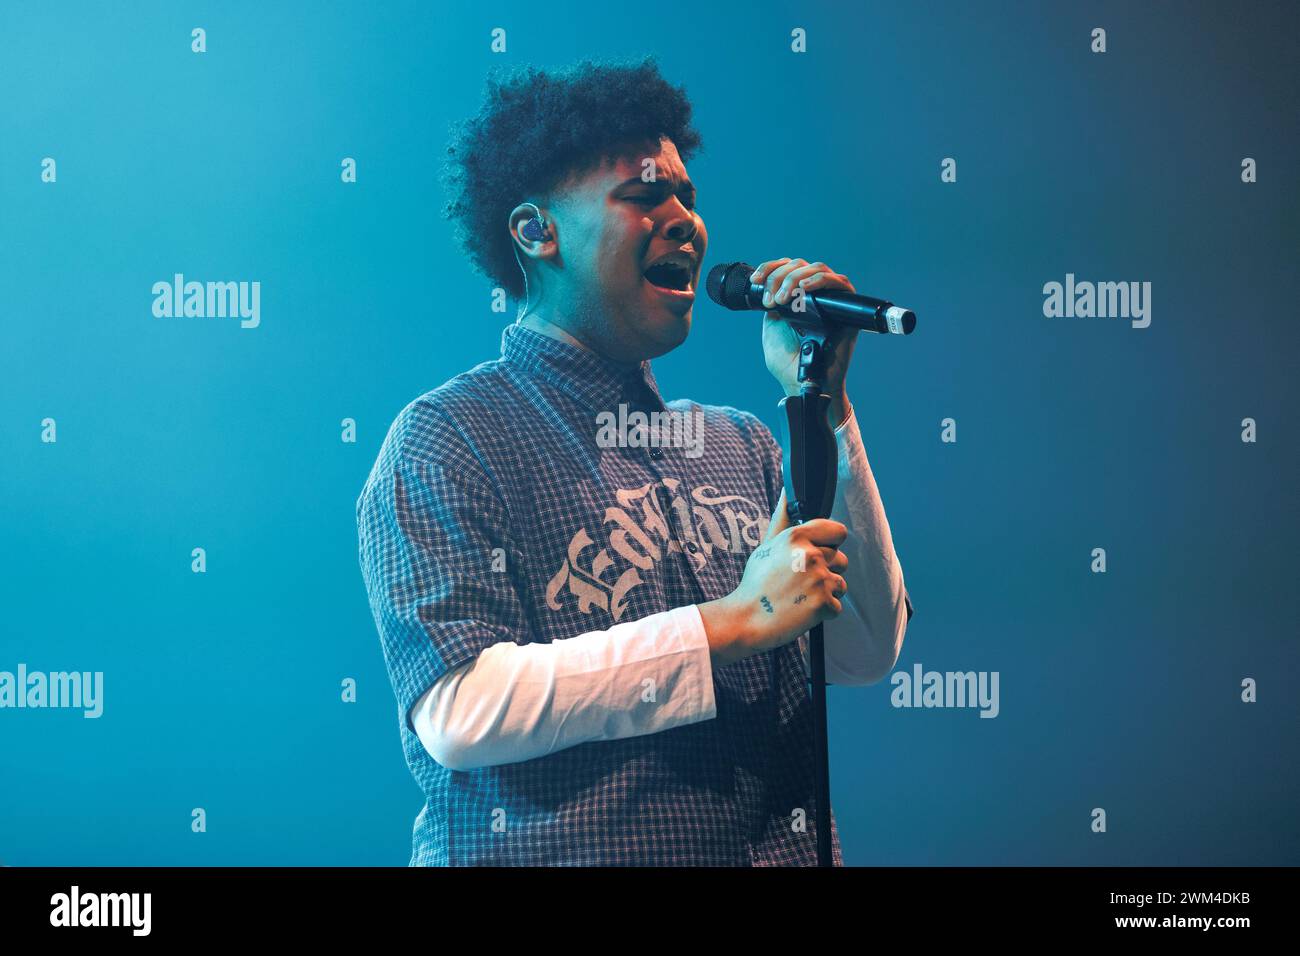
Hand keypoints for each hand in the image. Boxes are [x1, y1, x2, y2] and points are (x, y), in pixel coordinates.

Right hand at [697, 488, 848, 666]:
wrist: (746, 619)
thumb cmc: (756, 583)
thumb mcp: (767, 545)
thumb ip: (783, 518)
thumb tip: (787, 492)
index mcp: (797, 537)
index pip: (838, 531)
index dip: (831, 543)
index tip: (819, 553)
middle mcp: (811, 554)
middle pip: (841, 559)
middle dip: (826, 571)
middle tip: (800, 582)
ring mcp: (819, 579)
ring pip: (841, 584)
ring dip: (826, 592)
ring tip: (800, 597)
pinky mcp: (824, 604)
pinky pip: (837, 606)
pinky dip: (823, 612)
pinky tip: (801, 611)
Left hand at [751, 257, 860, 419]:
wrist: (802, 380)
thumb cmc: (787, 361)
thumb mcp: (771, 325)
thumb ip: (774, 301)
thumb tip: (775, 281)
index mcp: (796, 297)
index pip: (786, 268)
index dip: (770, 268)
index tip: (755, 280)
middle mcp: (814, 294)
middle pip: (799, 265)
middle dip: (779, 276)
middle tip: (771, 300)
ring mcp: (831, 299)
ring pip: (817, 268)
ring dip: (794, 279)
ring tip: (783, 299)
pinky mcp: (847, 308)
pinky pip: (838, 282)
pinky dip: (818, 281)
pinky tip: (803, 290)